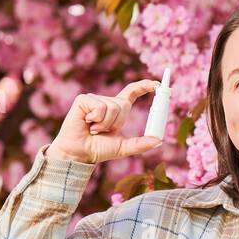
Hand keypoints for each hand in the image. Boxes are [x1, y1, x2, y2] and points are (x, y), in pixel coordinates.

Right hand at [46, 80, 162, 164]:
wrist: (79, 154)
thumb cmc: (98, 149)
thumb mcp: (124, 147)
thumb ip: (141, 144)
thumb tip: (159, 140)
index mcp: (116, 110)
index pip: (132, 92)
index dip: (143, 86)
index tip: (156, 84)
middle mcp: (106, 102)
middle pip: (124, 104)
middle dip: (117, 122)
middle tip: (103, 131)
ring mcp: (94, 99)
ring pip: (112, 106)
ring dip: (105, 123)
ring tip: (94, 129)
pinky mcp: (83, 100)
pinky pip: (100, 107)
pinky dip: (97, 119)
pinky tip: (87, 123)